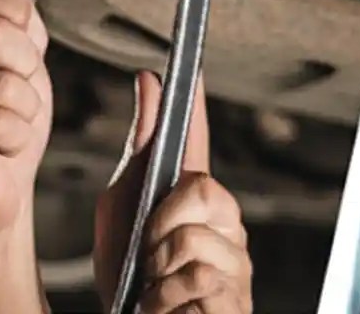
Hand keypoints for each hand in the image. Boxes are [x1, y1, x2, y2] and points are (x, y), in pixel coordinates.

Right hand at [0, 0, 51, 242]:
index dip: (16, 11)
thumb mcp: (26, 60)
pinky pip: (1, 123)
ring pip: (5, 85)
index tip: (26, 42)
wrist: (4, 183)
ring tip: (9, 123)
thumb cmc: (14, 118)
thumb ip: (22, 23)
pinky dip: (16, 138)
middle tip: (22, 89)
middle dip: (27, 66)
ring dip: (26, 110)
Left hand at [94, 70, 251, 313]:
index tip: (188, 71)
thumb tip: (148, 83)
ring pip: (194, 240)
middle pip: (203, 188)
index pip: (198, 140)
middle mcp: (225, 227)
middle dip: (163, 220)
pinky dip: (167, 299)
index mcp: (197, 201)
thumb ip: (139, 154)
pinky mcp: (235, 300)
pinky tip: (165, 308)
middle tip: (149, 253)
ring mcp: (236, 265)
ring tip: (155, 290)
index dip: (195, 106)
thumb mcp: (123, 216)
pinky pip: (197, 280)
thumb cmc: (132, 281)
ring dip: (158, 271)